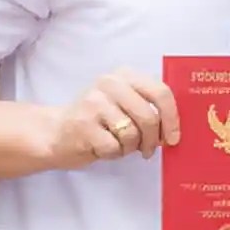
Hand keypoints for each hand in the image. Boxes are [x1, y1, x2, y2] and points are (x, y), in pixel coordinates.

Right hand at [46, 69, 180, 168]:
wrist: (56, 132)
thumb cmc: (97, 121)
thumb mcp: (123, 103)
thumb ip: (146, 107)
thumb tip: (173, 130)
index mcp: (124, 75)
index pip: (160, 92)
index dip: (172, 118)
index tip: (174, 137)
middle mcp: (109, 83)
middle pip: (148, 117)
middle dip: (152, 140)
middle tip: (148, 150)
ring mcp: (94, 103)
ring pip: (132, 135)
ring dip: (130, 148)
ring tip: (118, 144)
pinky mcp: (83, 125)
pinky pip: (114, 147)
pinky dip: (113, 154)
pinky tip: (102, 147)